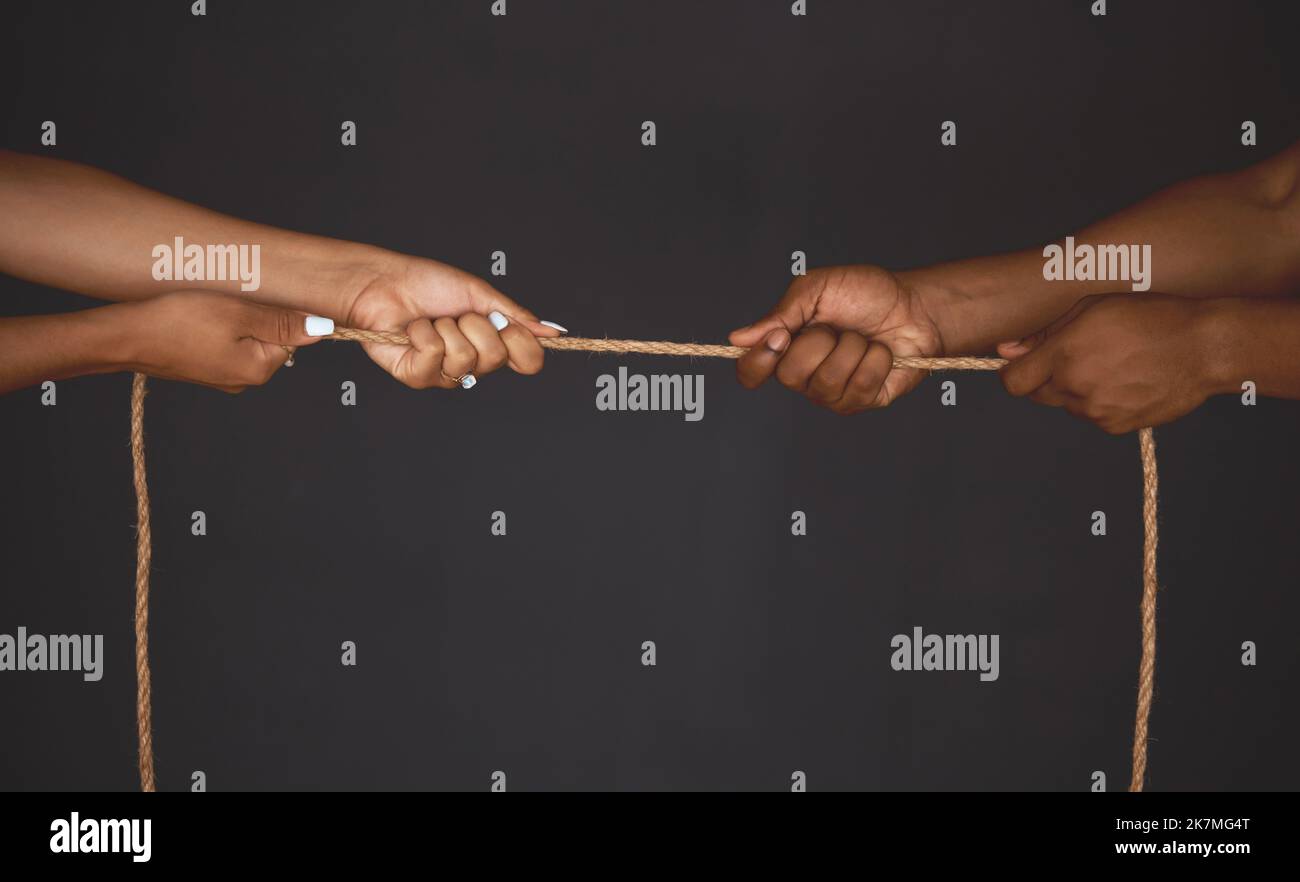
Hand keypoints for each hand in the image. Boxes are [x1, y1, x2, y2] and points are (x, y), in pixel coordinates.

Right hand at [118, 291, 322, 391]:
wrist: (125, 337)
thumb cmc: (178, 322)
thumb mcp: (238, 314)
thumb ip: (282, 322)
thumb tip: (321, 328)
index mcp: (259, 369)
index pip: (291, 336)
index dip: (274, 313)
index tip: (248, 302)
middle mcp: (245, 381)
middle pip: (269, 339)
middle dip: (253, 317)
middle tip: (225, 304)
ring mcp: (223, 378)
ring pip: (244, 340)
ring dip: (232, 321)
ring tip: (206, 311)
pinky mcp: (204, 370)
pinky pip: (223, 345)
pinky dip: (215, 330)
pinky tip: (196, 320)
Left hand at [344, 255, 562, 388]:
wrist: (384, 281)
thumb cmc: (428, 284)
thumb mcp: (480, 294)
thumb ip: (516, 316)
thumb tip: (552, 332)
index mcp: (492, 344)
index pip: (528, 362)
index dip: (523, 344)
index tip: (506, 322)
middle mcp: (473, 364)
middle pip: (497, 358)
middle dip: (476, 325)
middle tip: (457, 315)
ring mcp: (445, 374)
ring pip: (465, 358)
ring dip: (446, 328)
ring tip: (432, 321)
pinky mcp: (417, 377)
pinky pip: (434, 358)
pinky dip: (423, 334)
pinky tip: (413, 330)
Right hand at [728, 266, 945, 412]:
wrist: (915, 305)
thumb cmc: (865, 293)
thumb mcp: (817, 289)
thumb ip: (780, 314)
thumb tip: (738, 337)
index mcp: (786, 347)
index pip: (751, 371)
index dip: (759, 361)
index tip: (782, 336)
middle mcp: (805, 376)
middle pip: (789, 376)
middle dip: (818, 343)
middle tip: (835, 328)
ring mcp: (833, 393)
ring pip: (826, 382)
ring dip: (851, 349)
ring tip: (862, 338)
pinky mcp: (862, 401)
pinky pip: (859, 388)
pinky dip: (875, 361)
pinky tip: (882, 352)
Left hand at [997, 293, 1217, 433]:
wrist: (1203, 348)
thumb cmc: (1150, 318)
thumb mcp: (1093, 309)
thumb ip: (1044, 334)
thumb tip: (1006, 351)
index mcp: (1065, 354)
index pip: (1014, 382)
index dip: (1014, 373)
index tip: (1023, 365)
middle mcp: (1075, 386)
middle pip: (1037, 395)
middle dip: (1047, 379)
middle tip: (1079, 357)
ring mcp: (1095, 411)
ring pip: (1068, 405)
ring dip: (1078, 390)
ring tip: (1113, 365)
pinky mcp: (1115, 426)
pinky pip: (1093, 417)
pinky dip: (1101, 403)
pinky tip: (1126, 381)